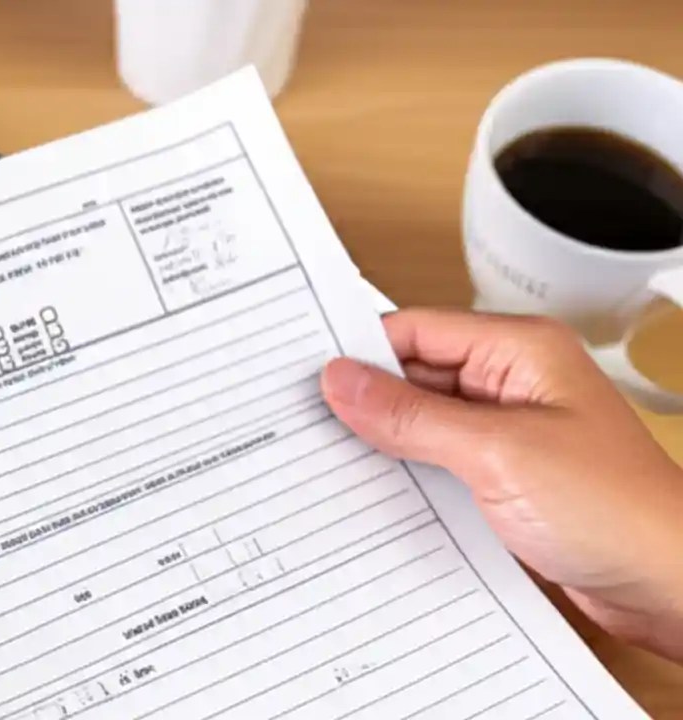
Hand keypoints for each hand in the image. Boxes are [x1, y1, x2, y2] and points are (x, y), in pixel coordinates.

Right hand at [320, 308, 682, 661]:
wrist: (671, 585)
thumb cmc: (619, 511)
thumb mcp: (498, 453)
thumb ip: (412, 415)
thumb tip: (344, 382)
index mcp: (521, 350)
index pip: (416, 330)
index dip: (361, 351)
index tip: (309, 378)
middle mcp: (514, 383)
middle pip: (415, 374)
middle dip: (367, 399)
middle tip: (313, 423)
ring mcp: (510, 432)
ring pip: (423, 422)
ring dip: (385, 441)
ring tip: (339, 460)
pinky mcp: (505, 477)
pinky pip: (439, 462)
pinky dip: (408, 474)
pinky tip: (382, 491)